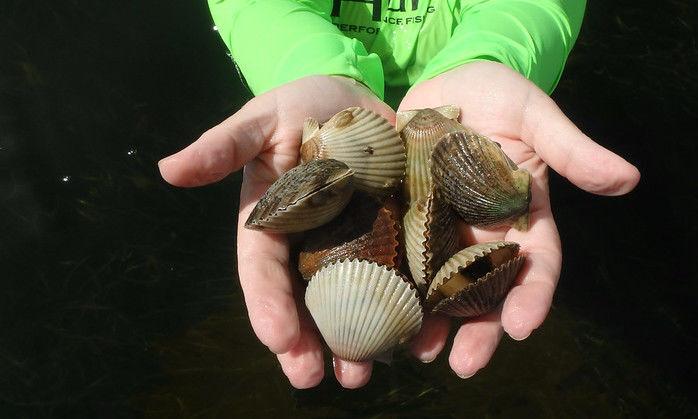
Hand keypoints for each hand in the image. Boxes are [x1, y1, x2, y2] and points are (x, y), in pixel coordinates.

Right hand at [158, 75, 394, 388]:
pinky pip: (396, 277)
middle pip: (304, 301)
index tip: (278, 340)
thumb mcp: (262, 119)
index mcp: (271, 222)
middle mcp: (308, 243)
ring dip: (353, 341)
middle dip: (305, 343)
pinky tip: (411, 339)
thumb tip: (168, 168)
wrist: (355, 97)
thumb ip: (224, 145)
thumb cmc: (300, 105)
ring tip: (361, 374)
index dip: (267, 305)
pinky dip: (402, 309)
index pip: (263, 271)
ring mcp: (352, 243)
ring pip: (348, 302)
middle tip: (311, 380)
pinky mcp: (392, 235)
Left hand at [399, 61, 639, 377]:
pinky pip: (397, 259)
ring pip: (440, 288)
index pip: (537, 265)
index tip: (523, 326)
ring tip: (417, 352)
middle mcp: (485, 234)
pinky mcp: (402, 220)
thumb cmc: (499, 93)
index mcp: (524, 217)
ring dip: (431, 323)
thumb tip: (630, 178)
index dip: (533, 296)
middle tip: (465, 366)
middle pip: (487, 293)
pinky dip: (390, 286)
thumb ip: (572, 149)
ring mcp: (442, 231)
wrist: (446, 79)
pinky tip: (375, 312)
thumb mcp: (535, 116)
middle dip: (479, 331)